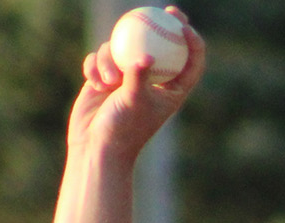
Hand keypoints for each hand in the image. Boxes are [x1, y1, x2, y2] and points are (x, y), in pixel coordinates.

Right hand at [67, 6, 205, 164]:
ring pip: (122, 48)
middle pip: (162, 44)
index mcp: (172, 90)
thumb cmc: (123, 130)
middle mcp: (152, 81)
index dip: (192, 40)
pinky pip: (100, 59)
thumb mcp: (134, 102)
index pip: (190, 61)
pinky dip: (95, 67)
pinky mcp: (104, 77)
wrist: (96, 147)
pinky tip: (93, 83)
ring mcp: (127, 77)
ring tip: (108, 83)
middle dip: (162, 22)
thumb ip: (139, 77)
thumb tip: (146, 56)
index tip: (183, 25)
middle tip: (161, 9)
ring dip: (111, 60)